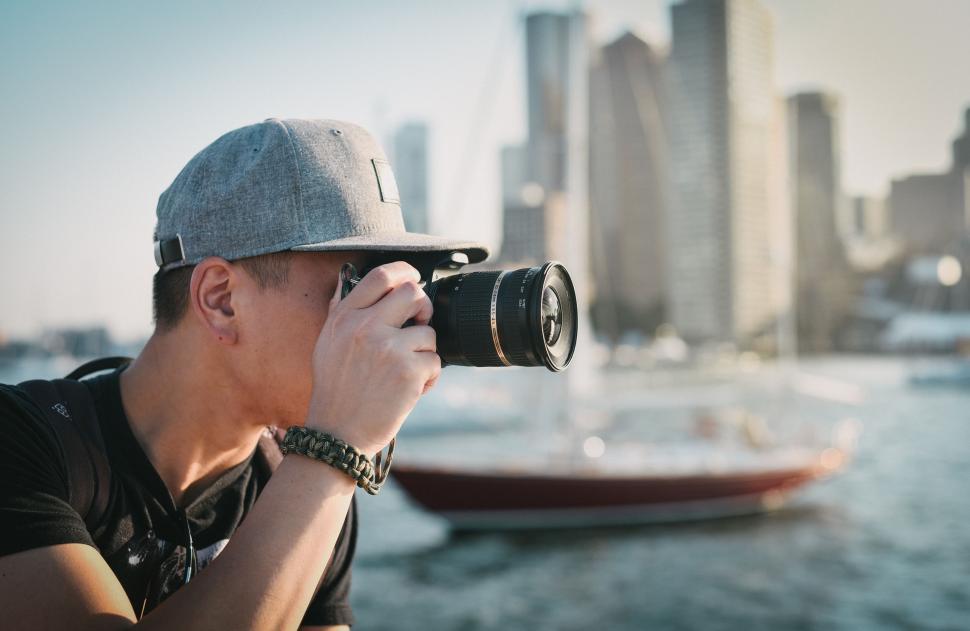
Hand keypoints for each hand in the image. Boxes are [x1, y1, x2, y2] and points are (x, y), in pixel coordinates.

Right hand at [304, 261, 439, 455]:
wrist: (337, 434)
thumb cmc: (335, 391)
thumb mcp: (326, 344)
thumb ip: (340, 311)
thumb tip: (350, 280)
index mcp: (344, 317)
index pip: (381, 276)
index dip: (404, 272)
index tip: (413, 279)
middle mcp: (365, 327)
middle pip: (413, 293)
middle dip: (423, 308)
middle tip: (419, 325)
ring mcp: (389, 348)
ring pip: (429, 332)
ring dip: (424, 352)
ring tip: (405, 372)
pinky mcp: (409, 371)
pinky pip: (436, 361)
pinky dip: (429, 377)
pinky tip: (411, 390)